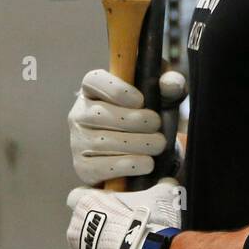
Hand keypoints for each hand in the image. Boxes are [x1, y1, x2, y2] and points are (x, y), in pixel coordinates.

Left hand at [66, 178, 183, 248]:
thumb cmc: (149, 226)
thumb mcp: (160, 196)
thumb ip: (160, 186)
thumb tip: (168, 181)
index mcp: (86, 206)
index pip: (79, 198)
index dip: (95, 205)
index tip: (109, 212)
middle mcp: (74, 231)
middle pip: (82, 230)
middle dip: (98, 234)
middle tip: (121, 237)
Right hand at [68, 68, 187, 184]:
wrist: (145, 153)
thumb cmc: (150, 116)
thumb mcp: (163, 97)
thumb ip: (171, 85)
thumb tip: (170, 84)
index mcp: (94, 90)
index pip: (93, 81)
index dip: (116, 89)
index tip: (140, 100)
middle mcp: (79, 114)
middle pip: (98, 115)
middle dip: (133, 120)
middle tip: (156, 124)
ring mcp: (78, 142)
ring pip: (102, 142)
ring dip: (136, 143)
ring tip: (158, 144)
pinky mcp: (83, 168)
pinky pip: (102, 167)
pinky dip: (128, 165)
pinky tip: (147, 163)